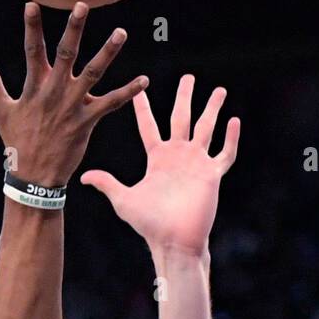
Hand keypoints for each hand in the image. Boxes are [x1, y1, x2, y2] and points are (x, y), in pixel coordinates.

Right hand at [0, 1, 148, 187]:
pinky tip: (144, 81)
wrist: (34, 176)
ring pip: (93, 73)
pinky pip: (111, 104)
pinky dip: (128, 92)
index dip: (31, 28)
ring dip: (108, 52)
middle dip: (74, 29)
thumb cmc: (17, 141)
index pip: (31, 51)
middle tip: (83, 5)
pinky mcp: (87, 121)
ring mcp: (72, 106)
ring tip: (121, 32)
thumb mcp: (1, 110)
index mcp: (34, 87)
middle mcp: (55, 92)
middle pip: (66, 54)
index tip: (31, 4)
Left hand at [81, 75, 239, 255]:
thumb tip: (83, 177)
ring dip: (213, 109)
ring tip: (220, 90)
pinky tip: (235, 121)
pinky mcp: (212, 175)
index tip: (140, 87)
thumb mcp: (124, 200)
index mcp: (157, 158)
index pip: (149, 126)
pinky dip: (231, 139)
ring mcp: (196, 164)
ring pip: (207, 129)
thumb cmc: (149, 224)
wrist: (173, 241)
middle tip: (189, 77)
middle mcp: (178, 156)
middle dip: (186, 97)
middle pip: (182, 118)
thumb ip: (107, 183)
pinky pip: (224, 154)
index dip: (144, 107)